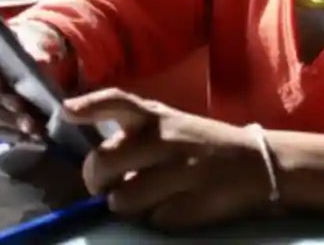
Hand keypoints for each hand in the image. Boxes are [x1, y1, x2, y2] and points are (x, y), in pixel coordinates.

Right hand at [0, 20, 77, 142]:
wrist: (31, 61)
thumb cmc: (25, 45)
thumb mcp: (32, 40)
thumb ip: (36, 48)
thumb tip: (43, 60)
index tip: (1, 86)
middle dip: (1, 104)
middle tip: (22, 111)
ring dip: (7, 122)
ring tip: (31, 127)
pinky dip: (11, 133)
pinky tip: (30, 136)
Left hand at [62, 88, 275, 231]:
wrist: (257, 163)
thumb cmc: (199, 143)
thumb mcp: (168, 124)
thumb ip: (132, 136)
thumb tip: (94, 166)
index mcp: (155, 116)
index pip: (118, 101)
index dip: (91, 106)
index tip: (67, 111)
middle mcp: (164, 139)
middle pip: (104, 163)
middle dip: (96, 182)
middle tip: (104, 188)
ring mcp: (179, 172)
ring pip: (123, 200)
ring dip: (126, 206)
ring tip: (146, 198)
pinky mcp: (192, 204)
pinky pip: (152, 220)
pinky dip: (156, 218)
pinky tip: (172, 206)